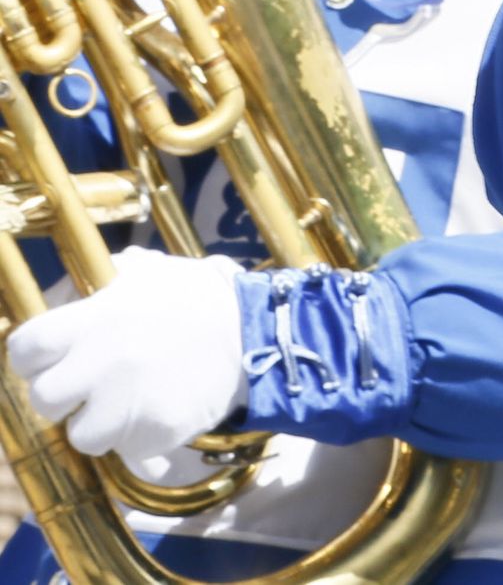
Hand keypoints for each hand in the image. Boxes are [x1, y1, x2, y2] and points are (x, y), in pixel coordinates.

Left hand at [8, 248, 247, 460]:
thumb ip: (101, 285)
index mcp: (90, 320)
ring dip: (98, 424)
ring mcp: (124, 403)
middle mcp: (98, 363)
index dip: (35, 358)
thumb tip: (72, 296)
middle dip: (64, 396)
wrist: (258, 331)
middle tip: (91, 388)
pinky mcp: (153, 432)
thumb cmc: (199, 297)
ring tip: (126, 408)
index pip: (24, 350)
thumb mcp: (148, 273)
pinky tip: (158, 414)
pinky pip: (126, 450)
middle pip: (44, 398)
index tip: (53, 360)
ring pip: (79, 435)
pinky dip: (138, 439)